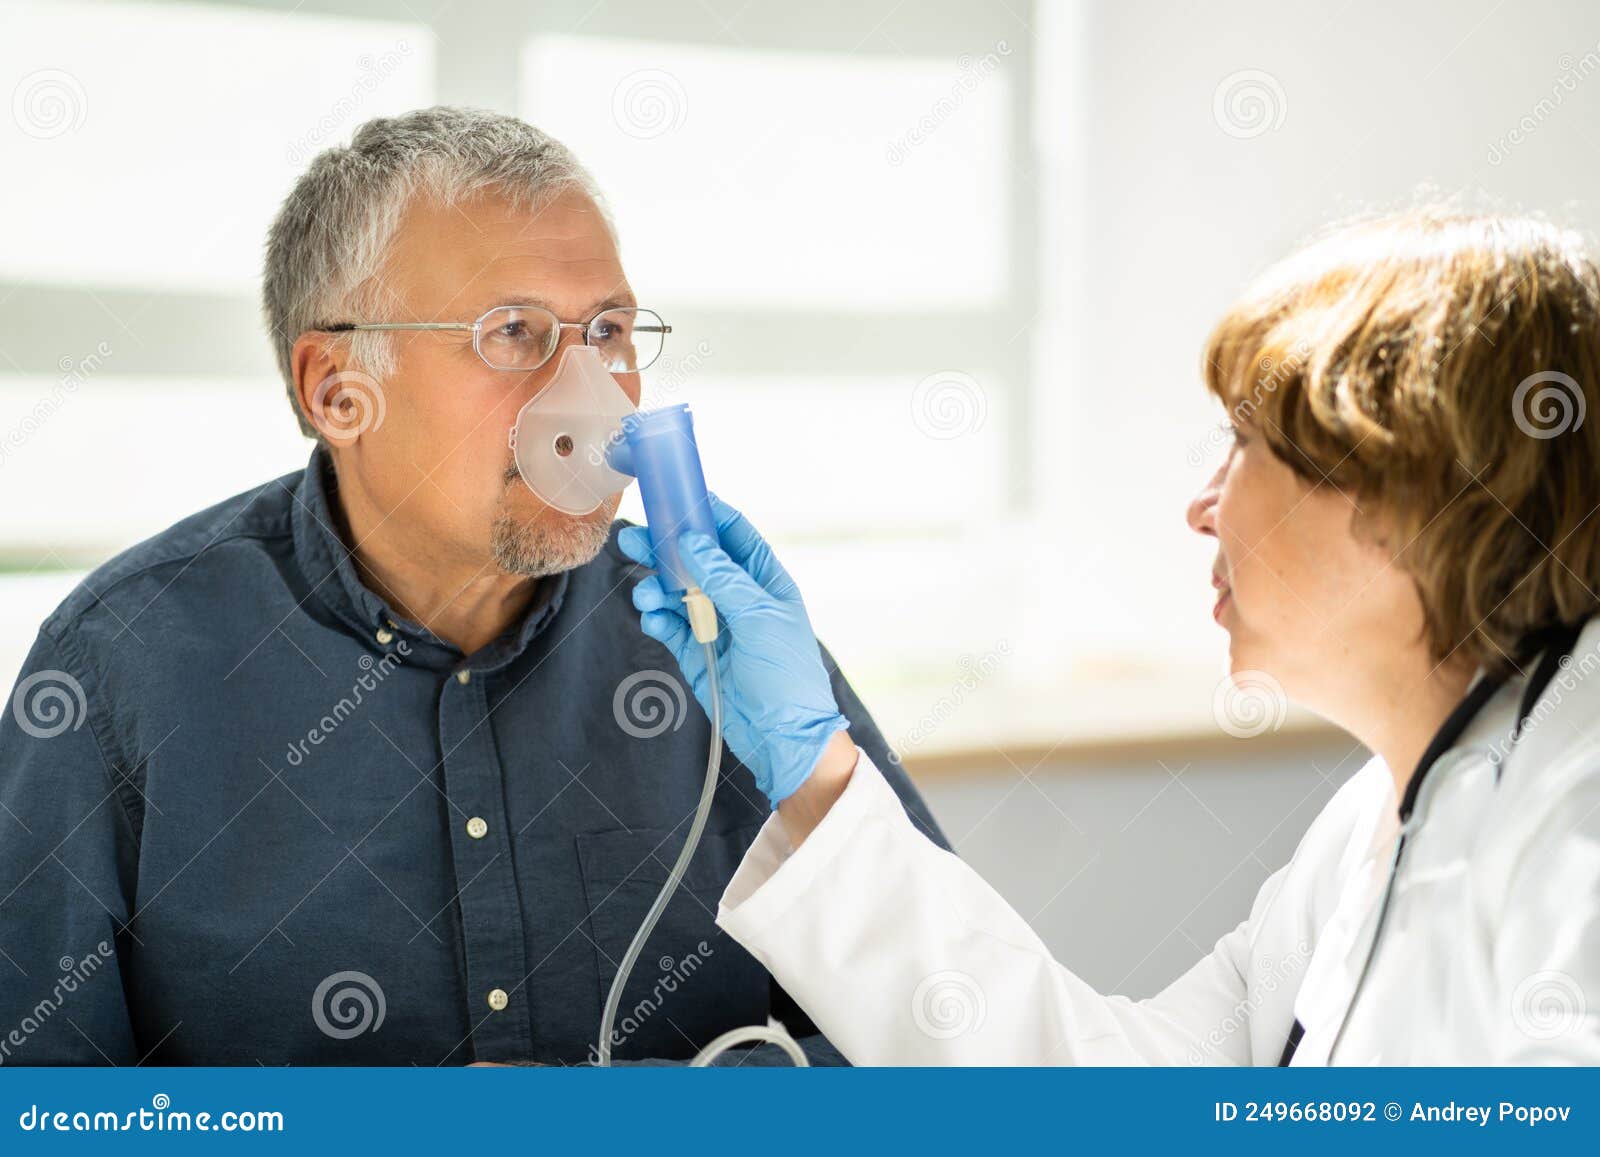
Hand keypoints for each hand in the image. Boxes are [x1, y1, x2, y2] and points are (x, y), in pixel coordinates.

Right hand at [618, 495, 848, 806]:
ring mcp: (718, 626)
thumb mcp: (760, 620)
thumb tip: (693, 541)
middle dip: (666, 550)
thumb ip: (724, 579)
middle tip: (634, 540)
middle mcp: (740, 599)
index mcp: (765, 582)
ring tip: (645, 597)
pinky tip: (653, 620)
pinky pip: (671, 627)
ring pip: (677, 594)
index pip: (735, 535)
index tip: (677, 496)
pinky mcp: (698, 654)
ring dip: (657, 589)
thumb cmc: (788, 678)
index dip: (709, 514)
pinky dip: (658, 621)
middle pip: (697, 561)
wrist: (784, 740)